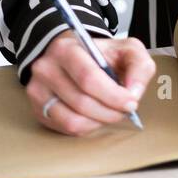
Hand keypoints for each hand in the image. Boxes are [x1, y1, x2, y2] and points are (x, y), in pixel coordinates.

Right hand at [27, 31, 156, 136]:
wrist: (74, 57)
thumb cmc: (101, 55)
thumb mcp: (126, 49)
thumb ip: (139, 66)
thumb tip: (134, 92)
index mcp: (66, 49)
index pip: (88, 78)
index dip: (113, 95)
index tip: (131, 102)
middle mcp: (46, 69)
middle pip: (82, 102)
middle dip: (110, 111)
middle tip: (123, 110)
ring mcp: (38, 91)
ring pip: (73, 120)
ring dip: (99, 122)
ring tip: (110, 112)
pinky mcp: (38, 109)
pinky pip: (65, 128)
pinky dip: (87, 127)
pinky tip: (95, 116)